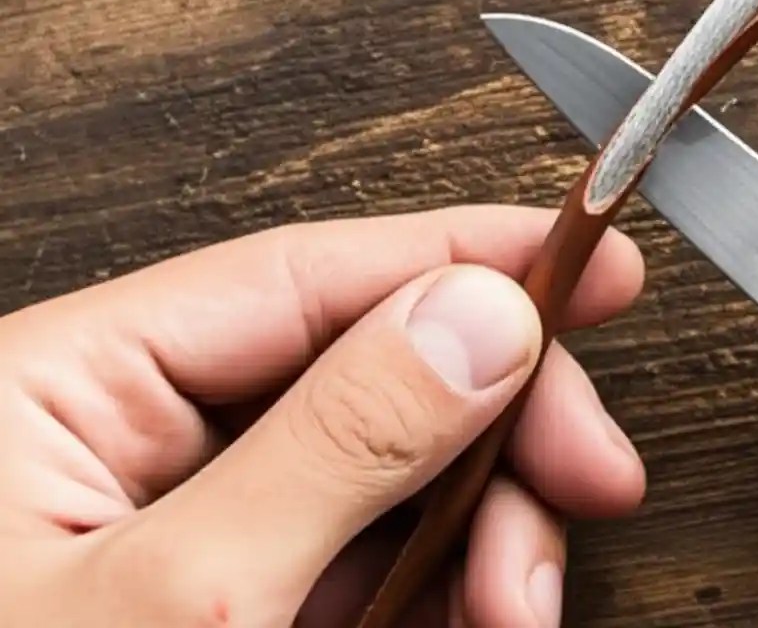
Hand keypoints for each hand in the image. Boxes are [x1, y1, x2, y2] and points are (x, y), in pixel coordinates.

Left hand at [0, 205, 645, 626]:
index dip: (467, 257)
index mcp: (73, 388)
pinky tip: (480, 625)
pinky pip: (389, 560)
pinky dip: (456, 590)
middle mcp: (144, 442)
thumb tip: (476, 318)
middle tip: (595, 473)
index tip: (593, 264)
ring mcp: (212, 525)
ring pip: (402, 471)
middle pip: (377, 367)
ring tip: (517, 612)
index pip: (308, 274)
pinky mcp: (258, 599)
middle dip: (502, 424)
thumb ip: (335, 443)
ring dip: (490, 532)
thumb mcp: (183, 605)